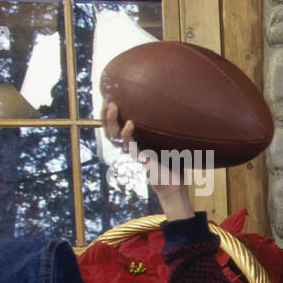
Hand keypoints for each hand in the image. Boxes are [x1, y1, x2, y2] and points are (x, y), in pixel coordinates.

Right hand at [103, 101, 194, 219]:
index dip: (111, 113)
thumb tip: (177, 110)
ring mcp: (134, 153)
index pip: (116, 126)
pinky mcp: (140, 160)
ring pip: (113, 136)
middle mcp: (131, 147)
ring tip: (112, 105)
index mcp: (135, 141)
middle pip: (110, 129)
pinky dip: (127, 134)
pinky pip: (129, 146)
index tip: (111, 96)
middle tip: (106, 98)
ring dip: (111, 120)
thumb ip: (167, 129)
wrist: (175, 186)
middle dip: (105, 114)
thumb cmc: (175, 165)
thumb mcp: (170, 142)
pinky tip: (130, 123)